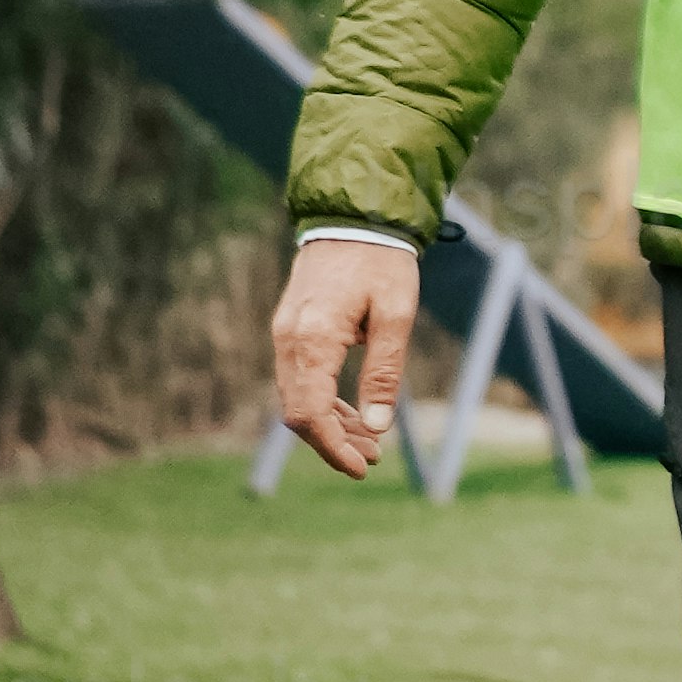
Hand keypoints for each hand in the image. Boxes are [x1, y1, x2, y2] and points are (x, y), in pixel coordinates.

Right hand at [272, 232, 417, 477]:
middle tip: (373, 459)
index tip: (360, 467)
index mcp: (313, 338)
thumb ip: (385, 370)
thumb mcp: (396, 314)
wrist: (353, 214)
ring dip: (330, 424)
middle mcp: (289, 339)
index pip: (310, 413)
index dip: (333, 447)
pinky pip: (300, 378)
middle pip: (299, 412)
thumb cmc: (381, 261)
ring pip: (298, 397)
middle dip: (334, 441)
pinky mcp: (291, 329)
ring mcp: (285, 334)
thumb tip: (378, 426)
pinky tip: (353, 412)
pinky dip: (323, 401)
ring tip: (370, 442)